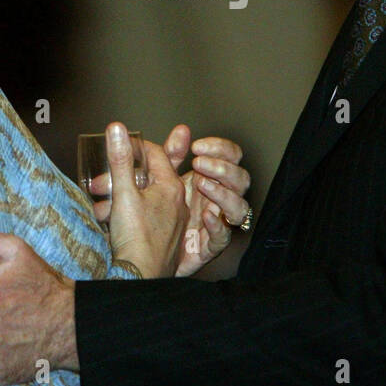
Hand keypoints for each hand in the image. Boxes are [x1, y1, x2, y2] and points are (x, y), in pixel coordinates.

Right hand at [102, 122, 186, 278]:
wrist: (140, 279)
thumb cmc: (135, 238)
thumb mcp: (123, 194)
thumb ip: (120, 160)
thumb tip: (117, 129)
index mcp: (171, 187)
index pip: (155, 154)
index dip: (135, 146)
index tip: (119, 146)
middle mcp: (178, 203)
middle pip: (148, 178)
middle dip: (121, 179)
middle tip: (100, 185)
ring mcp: (173, 222)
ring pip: (145, 200)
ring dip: (121, 201)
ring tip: (101, 210)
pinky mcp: (166, 239)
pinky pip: (147, 218)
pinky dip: (128, 216)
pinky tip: (112, 225)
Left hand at [162, 125, 251, 276]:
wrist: (143, 255)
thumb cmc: (156, 216)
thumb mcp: (161, 179)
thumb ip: (171, 155)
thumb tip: (182, 130)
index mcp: (210, 179)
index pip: (232, 157)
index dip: (221, 148)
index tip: (198, 146)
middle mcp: (217, 200)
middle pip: (241, 179)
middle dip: (223, 168)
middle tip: (198, 164)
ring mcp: (216, 224)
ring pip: (240, 208)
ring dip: (224, 194)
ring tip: (202, 185)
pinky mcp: (208, 247)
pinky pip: (223, 237)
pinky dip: (218, 226)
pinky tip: (205, 216)